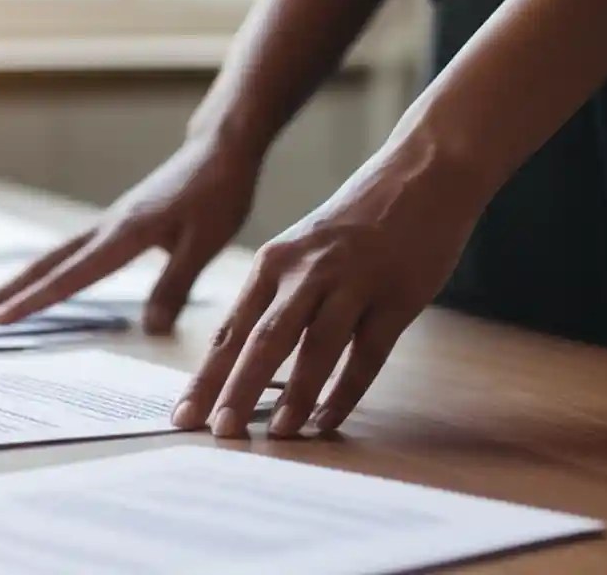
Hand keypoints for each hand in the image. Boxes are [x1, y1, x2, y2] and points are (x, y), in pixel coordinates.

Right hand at [0, 134, 261, 332]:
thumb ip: (175, 285)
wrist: (220, 149)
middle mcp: (105, 228)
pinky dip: (45, 272)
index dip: (32, 302)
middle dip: (2, 292)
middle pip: (42, 265)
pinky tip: (37, 285)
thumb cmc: (218, 190)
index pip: (69, 276)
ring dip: (16, 283)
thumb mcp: (205, 242)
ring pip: (51, 258)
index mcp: (124, 233)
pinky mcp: (116, 225)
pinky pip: (70, 253)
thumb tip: (149, 331)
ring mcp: (107, 225)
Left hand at [171, 141, 486, 438]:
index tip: (184, 416)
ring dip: (295, 395)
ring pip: (315, 348)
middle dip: (236, 390)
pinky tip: (329, 420)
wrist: (421, 172)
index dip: (206, 378)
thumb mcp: (302, 251)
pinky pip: (367, 354)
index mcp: (272, 263)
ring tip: (276, 435)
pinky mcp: (397, 296)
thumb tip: (243, 364)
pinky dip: (347, 391)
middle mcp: (305, 272)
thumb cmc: (354, 223)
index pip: (229, 331)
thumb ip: (276, 299)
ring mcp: (353, 282)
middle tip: (218, 433)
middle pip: (262, 340)